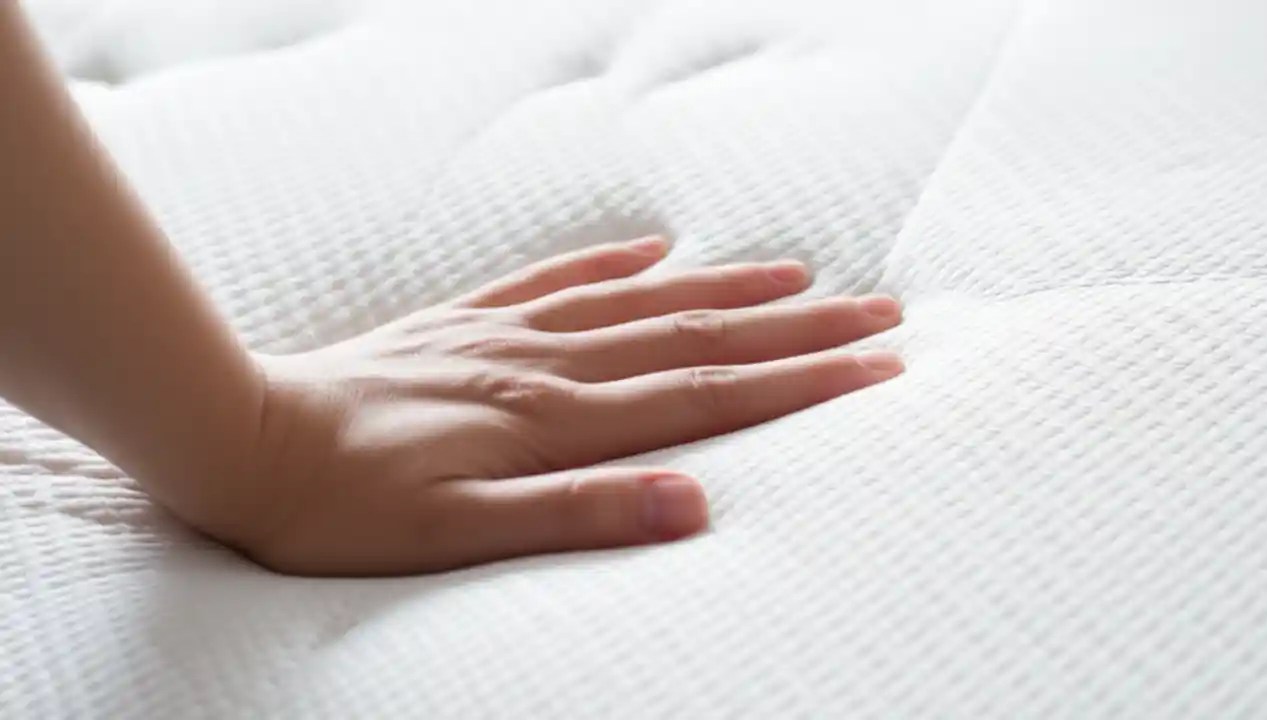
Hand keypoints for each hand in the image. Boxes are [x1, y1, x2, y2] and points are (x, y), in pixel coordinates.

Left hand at [219, 237, 903, 574]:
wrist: (242, 435)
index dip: (798, 383)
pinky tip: (654, 250)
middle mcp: (545, 364)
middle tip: (876, 312)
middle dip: (794, 331)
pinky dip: (613, 265)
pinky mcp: (466, 325)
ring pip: (639, 303)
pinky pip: (555, 282)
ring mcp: (507, 337)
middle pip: (694, 340)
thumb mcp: (456, 534)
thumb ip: (576, 515)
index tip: (875, 366)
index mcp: (553, 419)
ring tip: (797, 277)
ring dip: (725, 291)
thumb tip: (690, 504)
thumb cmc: (344, 503)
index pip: (704, 396)